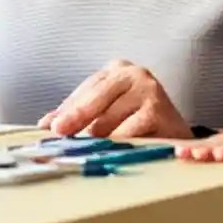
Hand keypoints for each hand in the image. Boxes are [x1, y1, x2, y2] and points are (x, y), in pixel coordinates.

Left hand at [38, 60, 192, 138]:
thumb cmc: (138, 121)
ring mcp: (149, 90)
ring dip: (97, 137)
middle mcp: (134, 74)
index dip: (67, 109)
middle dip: (76, 117)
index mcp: (117, 70)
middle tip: (59, 132)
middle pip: (96, 97)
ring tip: (89, 150)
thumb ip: (77, 113)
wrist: (177, 135)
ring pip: (111, 118)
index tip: (51, 126)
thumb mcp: (106, 111)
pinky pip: (129, 133)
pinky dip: (118, 144)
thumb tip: (45, 123)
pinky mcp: (160, 111)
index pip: (86, 89)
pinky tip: (112, 152)